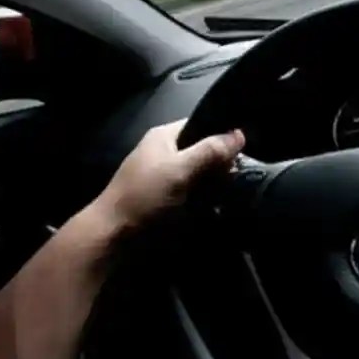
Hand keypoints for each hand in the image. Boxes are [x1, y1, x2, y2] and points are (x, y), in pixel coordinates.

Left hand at [94, 120, 244, 230]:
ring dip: (215, 184)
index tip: (244, 149)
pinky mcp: (168, 198)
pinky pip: (195, 192)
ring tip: (232, 193)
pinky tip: (219, 206)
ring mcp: (166, 176)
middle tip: (238, 176)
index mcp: (164, 137)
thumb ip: (210, 151)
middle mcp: (165, 152)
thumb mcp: (180, 170)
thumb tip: (240, 134)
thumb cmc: (145, 195)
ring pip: (201, 174)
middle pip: (203, 150)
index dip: (221, 134)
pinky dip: (206, 198)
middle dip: (221, 163)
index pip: (200, 124)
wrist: (114, 234)